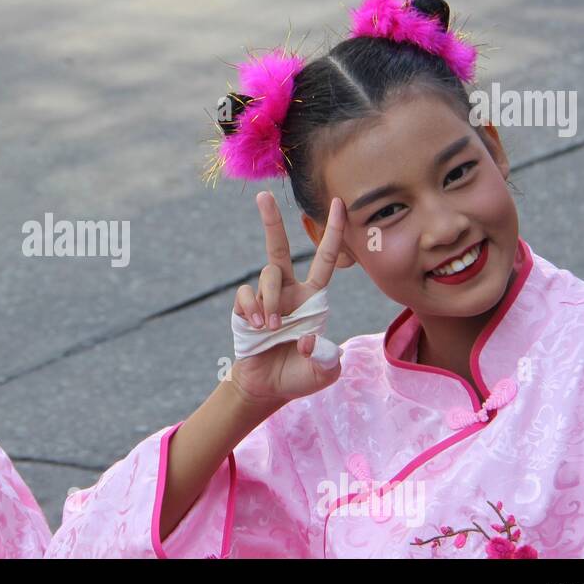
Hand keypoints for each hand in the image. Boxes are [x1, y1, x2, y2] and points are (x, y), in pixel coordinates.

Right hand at [230, 191, 345, 409]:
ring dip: (270, 301)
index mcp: (313, 298)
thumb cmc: (300, 376)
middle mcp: (289, 291)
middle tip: (263, 196)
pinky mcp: (244, 308)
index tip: (339, 203)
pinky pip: (246, 294)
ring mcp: (265, 298)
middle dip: (271, 221)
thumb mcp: (324, 372)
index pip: (326, 260)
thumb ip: (324, 358)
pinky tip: (255, 326)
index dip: (333, 232)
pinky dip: (251, 308)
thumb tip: (305, 338)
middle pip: (278, 248)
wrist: (267, 387)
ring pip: (267, 276)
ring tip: (270, 328)